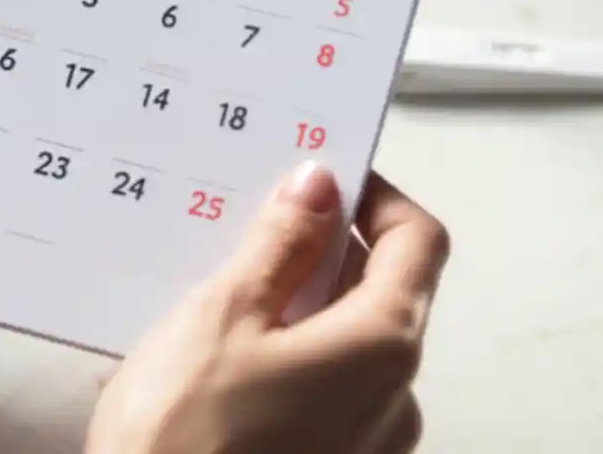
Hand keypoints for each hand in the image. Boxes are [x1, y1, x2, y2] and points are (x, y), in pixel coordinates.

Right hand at [85, 164, 449, 453]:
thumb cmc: (184, 436)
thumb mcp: (223, 315)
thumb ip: (280, 244)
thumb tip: (317, 187)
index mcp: (382, 346)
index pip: (418, 240)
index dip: (376, 195)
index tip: (323, 175)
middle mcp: (393, 396)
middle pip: (383, 290)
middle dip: (323, 248)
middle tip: (252, 223)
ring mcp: (366, 441)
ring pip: (347, 340)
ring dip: (298, 302)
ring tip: (222, 291)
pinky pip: (324, 387)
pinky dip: (288, 353)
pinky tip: (221, 355)